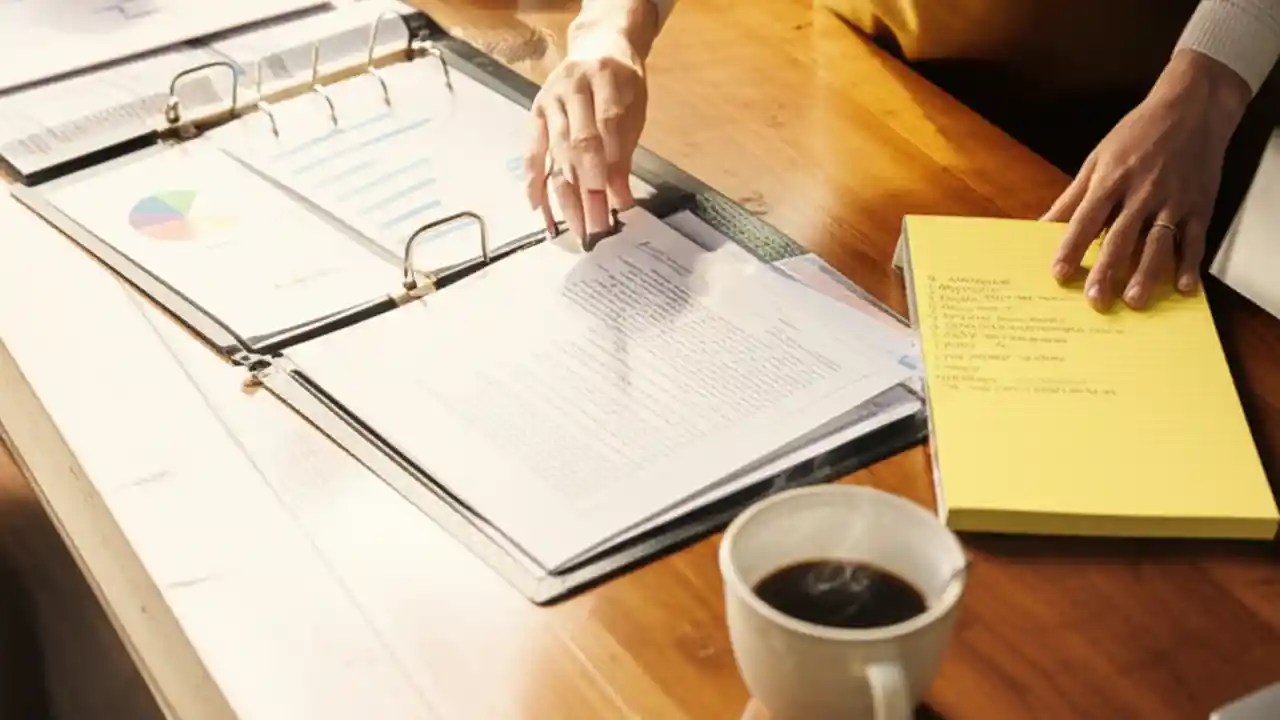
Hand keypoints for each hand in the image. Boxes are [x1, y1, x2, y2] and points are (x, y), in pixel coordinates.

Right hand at [525, 1, 657, 241]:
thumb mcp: (635, 107)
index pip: (608, 128)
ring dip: (565, 195)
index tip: (620, 205)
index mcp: (605, 77)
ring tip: (575, 228)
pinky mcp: (535, 114)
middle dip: (588, 191)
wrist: (596, 46)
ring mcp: (549, 100)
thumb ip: (626, 149)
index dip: (613, 168)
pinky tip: (539, 209)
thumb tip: (620, 198)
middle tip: (596, 227)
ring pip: (556, 153)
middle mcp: (572, 86)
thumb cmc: (621, 83)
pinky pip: (532, 152)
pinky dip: (534, 181)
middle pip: (579, 144)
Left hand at [1043, 50, 1251, 310]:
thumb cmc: (1137, 134)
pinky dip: (1191, 264)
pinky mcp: (1200, 205)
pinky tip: (1185, 288)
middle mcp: (1142, 192)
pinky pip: (1195, 239)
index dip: (1072, 247)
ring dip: (1148, 273)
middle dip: (1108, 269)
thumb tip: (1042, 225)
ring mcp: (1173, 200)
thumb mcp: (1098, 159)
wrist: (1192, 107)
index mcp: (1112, 179)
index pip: (1087, 219)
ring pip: (1159, 242)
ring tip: (1135, 300)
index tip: (1059, 274)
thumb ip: (1073, 196)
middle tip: (1095, 301)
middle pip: (1121, 236)